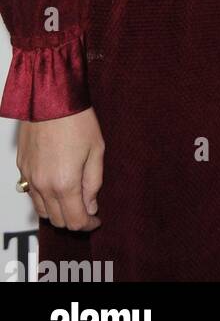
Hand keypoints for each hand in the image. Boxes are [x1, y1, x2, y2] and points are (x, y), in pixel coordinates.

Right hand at [16, 107, 103, 230]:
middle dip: (74, 219)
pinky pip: (32, 193)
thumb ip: (94, 182)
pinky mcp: (22, 167)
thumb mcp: (97, 150)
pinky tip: (57, 185)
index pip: (75, 220)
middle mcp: (43, 185)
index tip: (97, 219)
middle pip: (57, 220)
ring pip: (42, 210)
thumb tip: (90, 206)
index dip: (88, 224)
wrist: (50, 97)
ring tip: (73, 199)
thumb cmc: (78, 120)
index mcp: (64, 183)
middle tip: (88, 210)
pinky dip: (45, 198)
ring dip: (58, 211)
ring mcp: (29, 177)